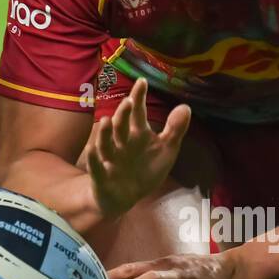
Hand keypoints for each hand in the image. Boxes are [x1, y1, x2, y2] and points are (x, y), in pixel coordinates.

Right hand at [84, 78, 191, 218]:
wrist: (124, 196)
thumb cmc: (145, 169)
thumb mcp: (165, 150)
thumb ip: (175, 129)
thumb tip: (186, 106)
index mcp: (137, 134)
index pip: (138, 113)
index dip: (139, 98)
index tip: (142, 81)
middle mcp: (121, 142)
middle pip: (121, 126)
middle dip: (124, 114)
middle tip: (128, 101)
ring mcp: (110, 158)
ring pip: (105, 143)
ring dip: (105, 133)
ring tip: (107, 120)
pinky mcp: (102, 175)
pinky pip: (96, 166)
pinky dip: (94, 159)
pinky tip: (92, 149)